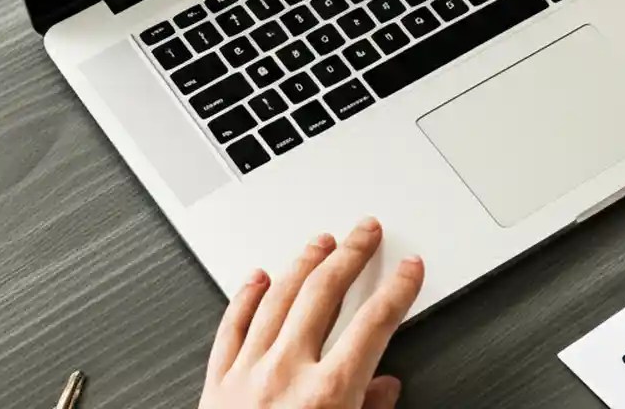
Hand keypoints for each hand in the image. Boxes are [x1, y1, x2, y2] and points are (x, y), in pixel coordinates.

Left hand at [199, 218, 422, 408]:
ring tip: (321, 242)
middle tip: (365, 232)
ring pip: (278, 299)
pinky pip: (231, 329)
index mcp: (329, 394)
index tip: (408, 270)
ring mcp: (247, 375)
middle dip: (351, 254)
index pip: (374, 323)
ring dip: (303, 263)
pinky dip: (245, 298)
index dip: (397, 290)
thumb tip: (384, 390)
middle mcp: (287, 374)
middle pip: (325, 293)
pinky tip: (256, 278)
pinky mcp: (215, 385)